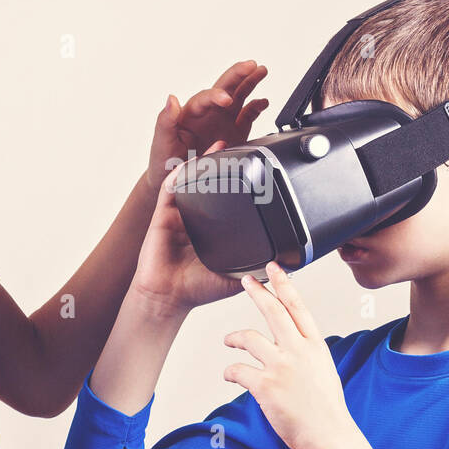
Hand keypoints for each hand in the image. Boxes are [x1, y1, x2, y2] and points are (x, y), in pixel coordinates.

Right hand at [129, 148, 248, 317]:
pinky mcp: (163, 217)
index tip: (252, 170)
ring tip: (218, 148)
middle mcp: (195, 221)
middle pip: (208, 185)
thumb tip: (285, 266)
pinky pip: (169, 190)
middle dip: (221, 166)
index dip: (236, 184)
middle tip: (237, 149)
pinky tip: (189, 164)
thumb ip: (257, 271)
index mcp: (212, 232)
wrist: (168, 299)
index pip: (226, 201)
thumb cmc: (196, 291)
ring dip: (203, 164)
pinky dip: (178, 175)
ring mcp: (179, 217)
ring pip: (191, 182)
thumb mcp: (235, 278)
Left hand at [145, 60, 268, 191]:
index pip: (205, 97)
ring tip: (261, 70)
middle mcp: (208, 113)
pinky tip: (264, 101)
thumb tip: (171, 99)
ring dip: (250, 82)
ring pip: (239, 96)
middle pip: (224, 87)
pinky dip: (257, 107)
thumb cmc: (164, 160)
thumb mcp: (162, 142)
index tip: (226, 100)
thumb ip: (165, 120)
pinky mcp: (235, 133)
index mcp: (191, 113)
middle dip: (238, 74)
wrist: (176, 181)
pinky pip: (247, 116)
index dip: (216, 96)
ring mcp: (222, 122)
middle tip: (251, 65)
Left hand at [221, 261, 352, 448]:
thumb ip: (306, 352)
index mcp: (314, 346)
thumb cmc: (325, 408)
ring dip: (234, 337)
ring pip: (249, 337)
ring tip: (229, 339)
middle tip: (246, 281)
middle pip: (273, 311)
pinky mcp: (265, 385)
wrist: (328, 434)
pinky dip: (230, 372)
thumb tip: (291, 343)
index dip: (284, 284)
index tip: (275, 268)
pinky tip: (230, 375)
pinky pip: (238, 370)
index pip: (298, 307)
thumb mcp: (323, 370)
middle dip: (257, 292)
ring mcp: (281, 366)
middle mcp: (298, 351)